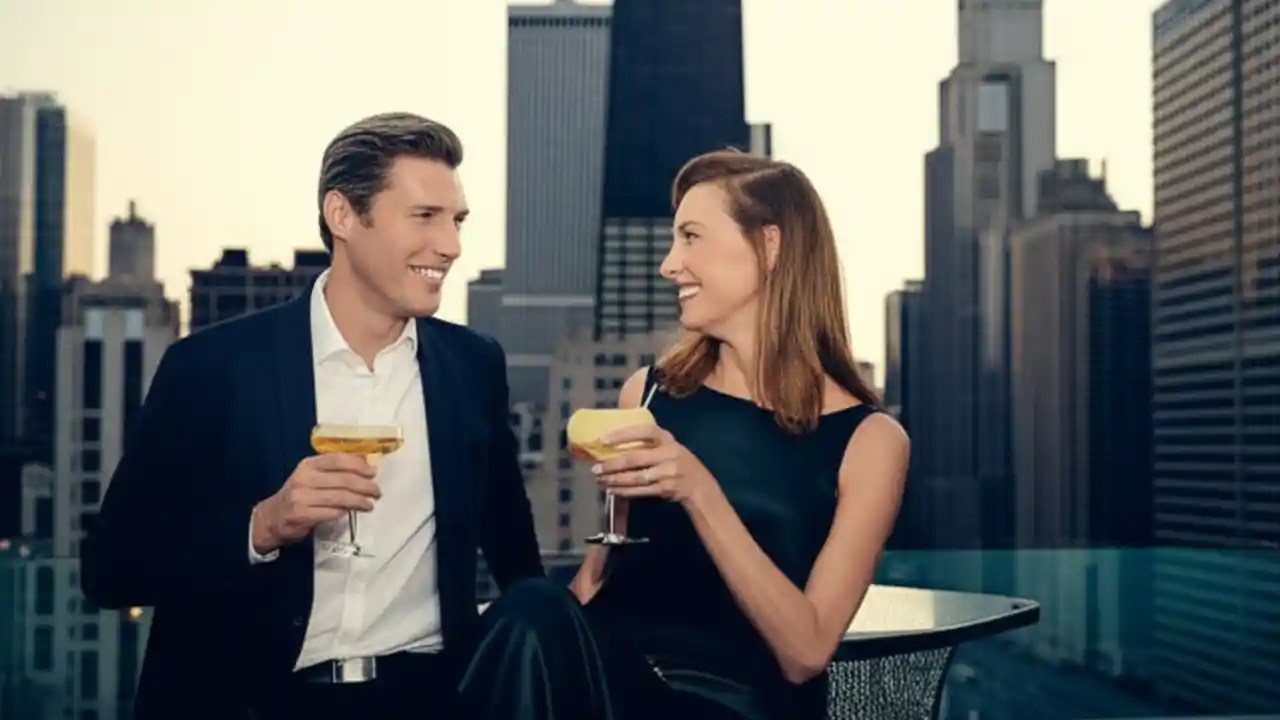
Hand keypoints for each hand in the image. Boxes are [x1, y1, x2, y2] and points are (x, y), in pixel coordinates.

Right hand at [252, 453, 379, 553]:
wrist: (273, 517)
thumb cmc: (299, 495)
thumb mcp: (312, 477)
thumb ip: (334, 472)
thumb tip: (367, 466)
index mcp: (308, 465)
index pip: (338, 460)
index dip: (358, 465)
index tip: (373, 472)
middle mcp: (304, 478)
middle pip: (342, 480)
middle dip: (364, 486)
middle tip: (376, 492)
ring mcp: (300, 496)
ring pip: (339, 497)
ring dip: (359, 501)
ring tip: (370, 504)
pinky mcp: (300, 514)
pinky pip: (330, 512)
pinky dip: (344, 512)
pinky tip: (350, 512)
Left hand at [591, 424, 716, 506]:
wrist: (700, 486)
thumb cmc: (679, 462)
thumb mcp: (670, 447)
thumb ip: (650, 444)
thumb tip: (617, 444)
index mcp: (667, 440)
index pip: (644, 431)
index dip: (623, 434)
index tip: (604, 439)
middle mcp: (668, 454)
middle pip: (634, 458)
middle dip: (612, 464)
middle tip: (595, 468)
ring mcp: (667, 473)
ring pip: (635, 477)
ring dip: (614, 479)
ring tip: (600, 480)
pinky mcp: (664, 489)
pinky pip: (639, 491)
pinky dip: (624, 491)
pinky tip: (612, 490)